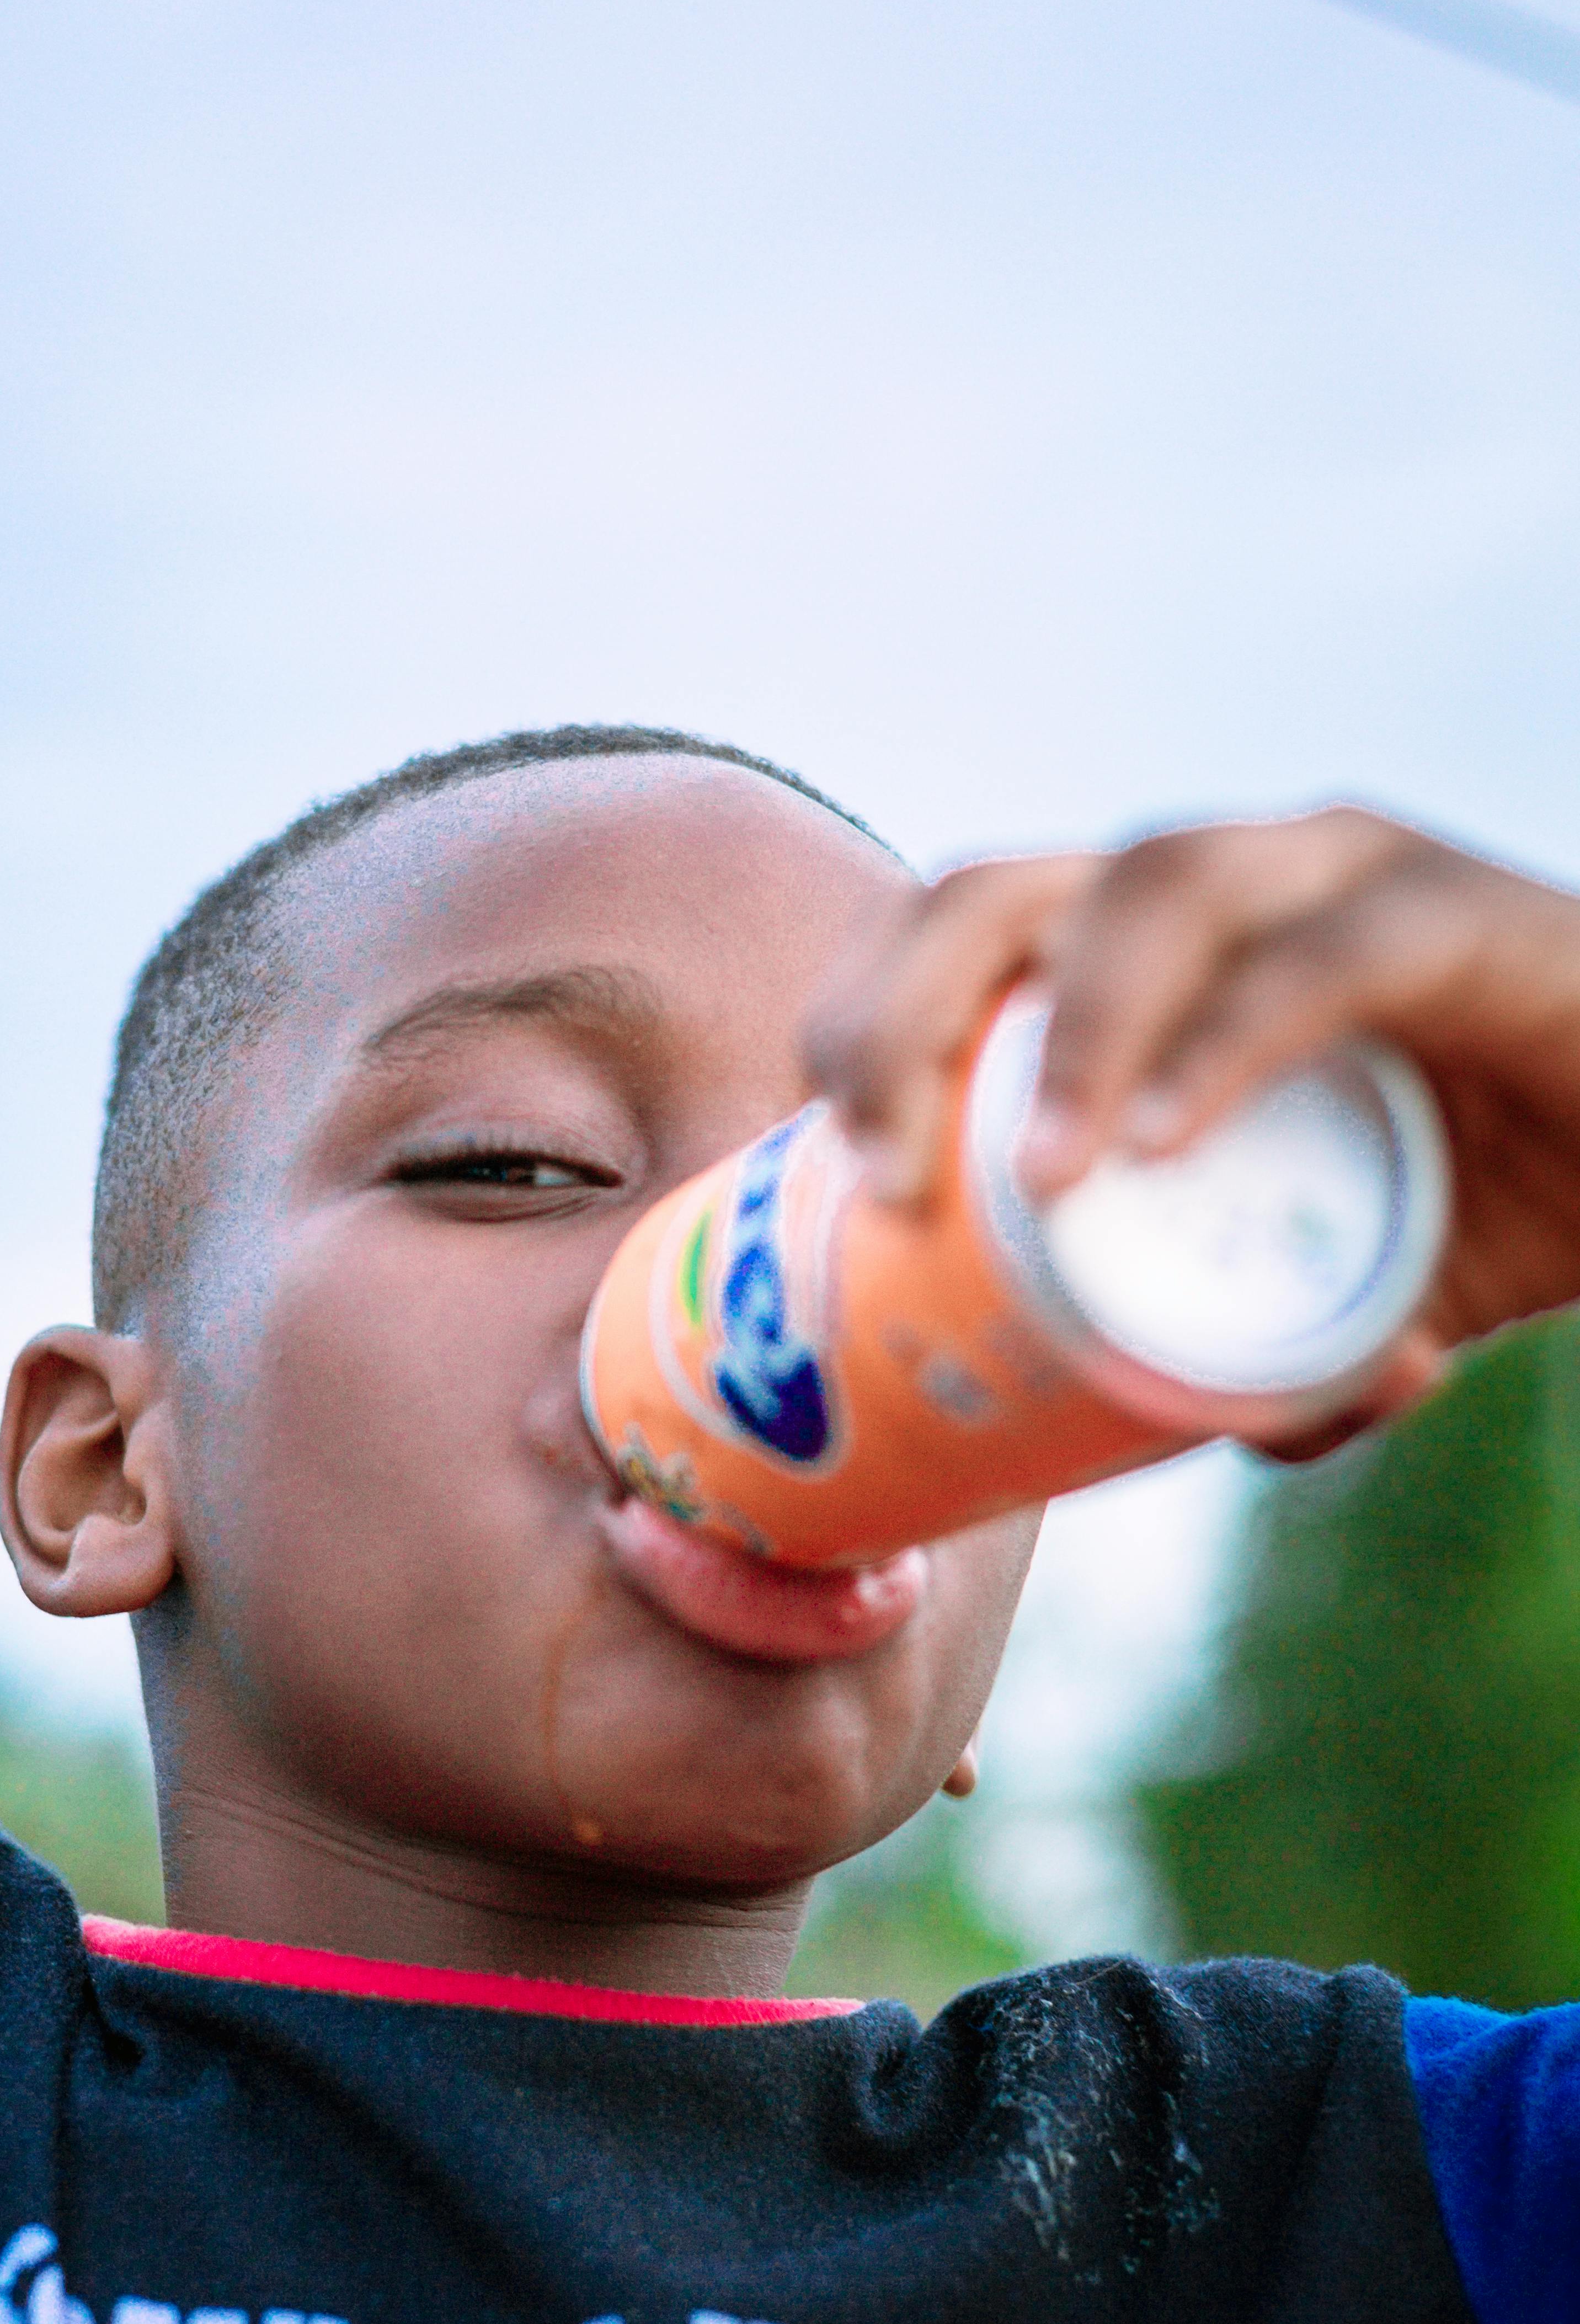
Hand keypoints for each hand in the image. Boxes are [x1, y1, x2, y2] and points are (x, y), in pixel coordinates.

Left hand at [802, 805, 1579, 1380]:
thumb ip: (1233, 1364)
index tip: (834, 1174)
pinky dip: (1227, 1046)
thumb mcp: (1315, 1292)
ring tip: (1037, 1180)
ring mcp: (1347, 878)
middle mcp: (1230, 881)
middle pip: (1002, 886)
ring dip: (1068, 1032)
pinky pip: (1324, 960)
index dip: (862, 1022)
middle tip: (880, 1175)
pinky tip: (1164, 1146)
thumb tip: (1182, 1445)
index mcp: (1148, 949)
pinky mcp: (1468, 917)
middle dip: (903, 1011)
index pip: (948, 931)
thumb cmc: (1488, 1199)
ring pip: (1155, 885)